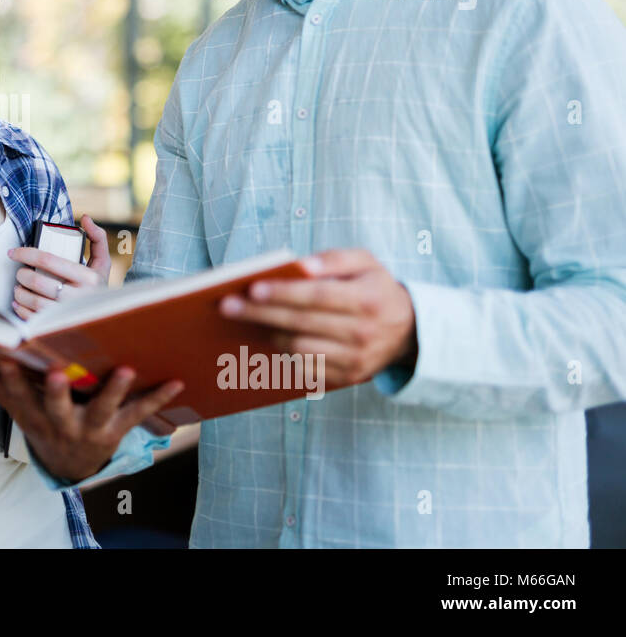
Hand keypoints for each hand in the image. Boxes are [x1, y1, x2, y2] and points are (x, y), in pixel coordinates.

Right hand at [0, 358, 183, 483]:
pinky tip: (177, 380)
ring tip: (125, 370)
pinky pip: (140, 413)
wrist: (71, 465)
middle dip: (57, 391)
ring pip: (103, 409)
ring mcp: (91, 428)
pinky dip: (158, 398)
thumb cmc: (41, 421)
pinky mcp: (118, 429)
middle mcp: (61, 424)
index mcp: (33, 416)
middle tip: (57, 372)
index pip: (17, 397)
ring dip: (114, 390)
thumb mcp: (13, 406)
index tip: (2, 357)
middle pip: (58, 408)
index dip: (8, 379)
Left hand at [8, 214, 110, 317]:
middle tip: (19, 272)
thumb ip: (97, 237)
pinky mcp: (58, 327)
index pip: (49, 259)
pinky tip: (19, 303)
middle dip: (21, 274)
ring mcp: (68, 314)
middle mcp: (79, 297)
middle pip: (38, 281)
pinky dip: (21, 310)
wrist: (106, 317)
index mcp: (88, 277)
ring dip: (19, 293)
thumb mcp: (103, 262)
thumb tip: (85, 218)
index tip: (13, 252)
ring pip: (34, 302)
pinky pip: (33, 319)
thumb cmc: (98, 286)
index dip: (26, 253)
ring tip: (18, 287)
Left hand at [219, 248, 417, 388]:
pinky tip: (269, 337)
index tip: (252, 288)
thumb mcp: (365, 263)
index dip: (284, 293)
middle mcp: (364, 333)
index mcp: (368, 300)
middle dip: (260, 314)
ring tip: (247, 317)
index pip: (318, 296)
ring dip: (270, 333)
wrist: (409, 330)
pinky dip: (285, 354)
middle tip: (226, 305)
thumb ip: (334, 259)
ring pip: (300, 349)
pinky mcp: (349, 378)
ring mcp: (357, 360)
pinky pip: (307, 370)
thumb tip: (301, 265)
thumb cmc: (376, 288)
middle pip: (302, 324)